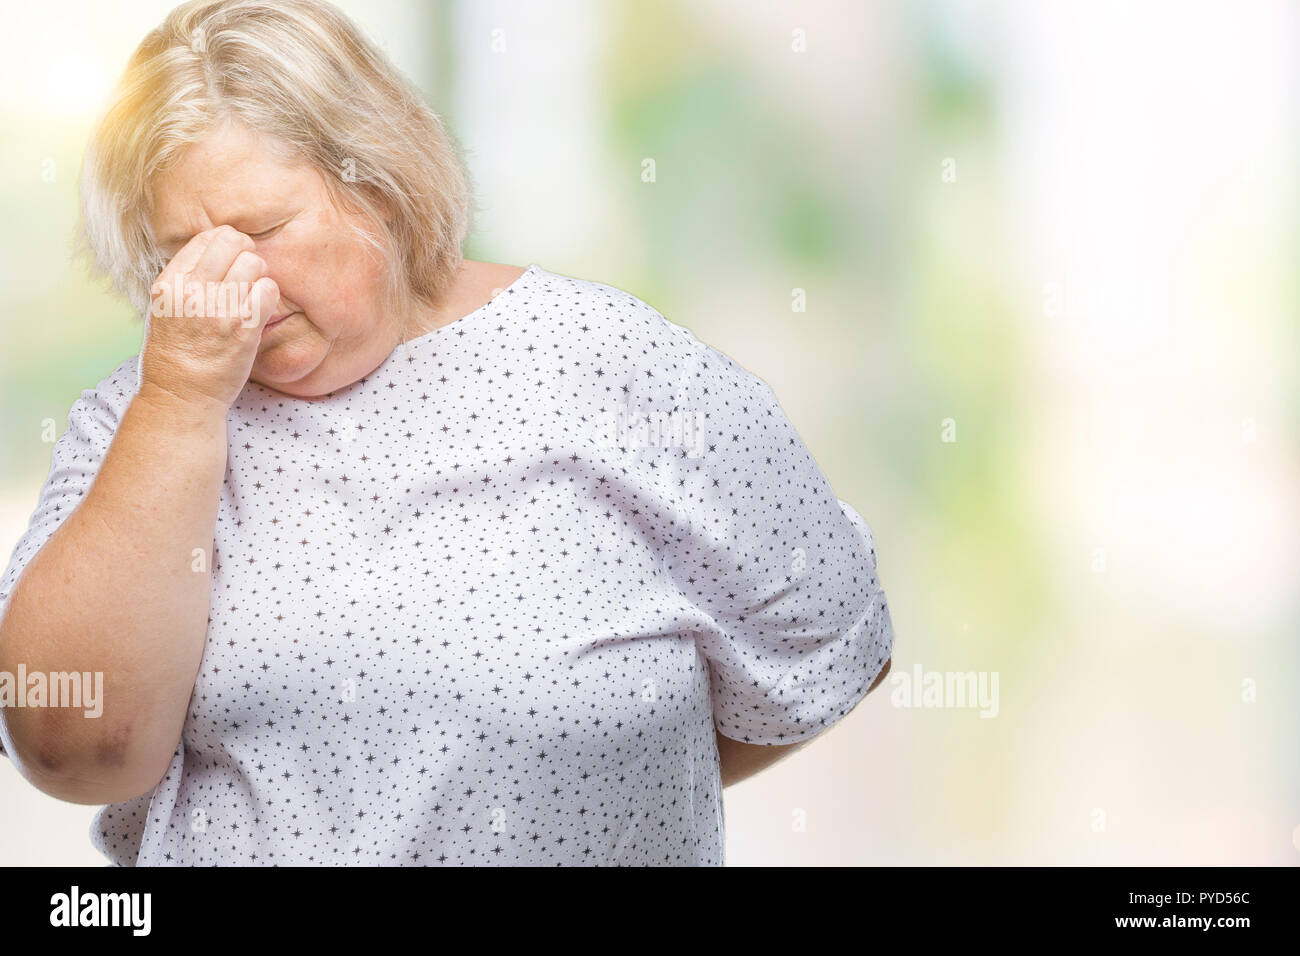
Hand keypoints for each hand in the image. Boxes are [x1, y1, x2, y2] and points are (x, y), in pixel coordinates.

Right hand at [140, 224, 278, 410]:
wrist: (181, 395)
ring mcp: (219, 308)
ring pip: (254, 262)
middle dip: (246, 253)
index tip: (231, 259)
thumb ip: (186, 279)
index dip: (226, 244)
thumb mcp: (164, 308)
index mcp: (169, 283)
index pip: (206, 238)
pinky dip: (268, 295)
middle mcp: (192, 291)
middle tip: (247, 273)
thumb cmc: (174, 353)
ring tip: (251, 295)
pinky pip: (268, 289)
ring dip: (258, 275)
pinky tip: (258, 310)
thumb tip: (215, 250)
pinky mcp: (244, 327)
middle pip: (233, 241)